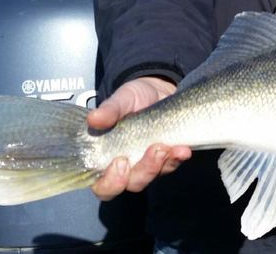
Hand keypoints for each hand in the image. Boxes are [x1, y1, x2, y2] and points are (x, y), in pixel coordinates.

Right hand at [87, 76, 191, 199]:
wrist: (157, 89)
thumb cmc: (132, 99)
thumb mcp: (120, 100)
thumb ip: (108, 111)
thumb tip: (93, 119)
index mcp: (106, 159)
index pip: (103, 186)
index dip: (110, 182)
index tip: (120, 161)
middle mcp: (127, 167)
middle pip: (132, 184)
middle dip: (143, 172)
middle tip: (152, 150)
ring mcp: (148, 164)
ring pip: (153, 177)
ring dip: (160, 165)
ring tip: (165, 146)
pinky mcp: (167, 158)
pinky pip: (172, 165)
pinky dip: (177, 158)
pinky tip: (182, 149)